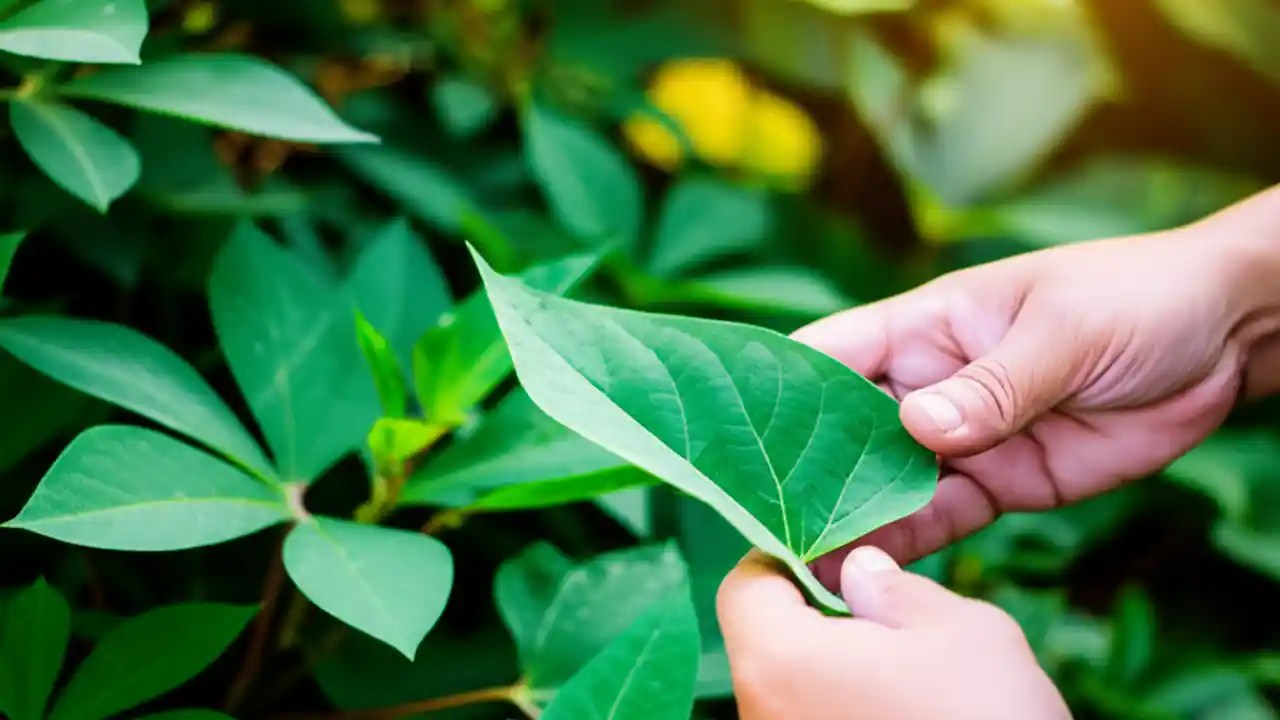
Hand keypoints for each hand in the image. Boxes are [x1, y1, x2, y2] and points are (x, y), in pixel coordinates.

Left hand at [718, 547, 1070, 719]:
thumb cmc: (986, 719)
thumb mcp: (960, 630)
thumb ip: (895, 590)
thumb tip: (859, 572)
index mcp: (778, 659)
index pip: (745, 586)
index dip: (788, 554)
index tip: (841, 550)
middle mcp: (762, 713)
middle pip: (766, 640)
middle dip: (821, 611)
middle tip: (884, 601)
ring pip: (794, 687)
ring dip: (839, 664)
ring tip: (909, 662)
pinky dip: (848, 706)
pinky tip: (908, 708)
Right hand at [795, 187, 1279, 582]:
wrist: (1221, 341)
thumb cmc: (1133, 299)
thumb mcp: (1063, 332)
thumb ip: (994, 384)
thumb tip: (918, 427)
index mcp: (927, 325)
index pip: (832, 354)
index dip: (779, 390)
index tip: (732, 431)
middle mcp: (929, 383)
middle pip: (845, 430)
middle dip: (805, 470)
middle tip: (765, 516)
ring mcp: (962, 437)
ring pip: (885, 482)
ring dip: (848, 516)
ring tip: (802, 555)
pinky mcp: (999, 483)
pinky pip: (940, 517)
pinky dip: (906, 542)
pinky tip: (868, 568)